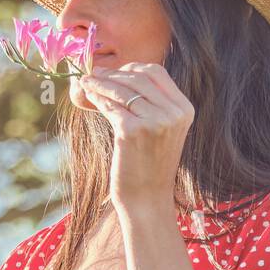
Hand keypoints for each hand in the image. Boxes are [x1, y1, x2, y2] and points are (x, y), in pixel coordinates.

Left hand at [78, 62, 193, 211]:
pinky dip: (97, 98)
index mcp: (184, 110)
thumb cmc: (149, 166)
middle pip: (138, 78)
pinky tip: (89, 97)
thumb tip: (119, 75)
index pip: (156, 73)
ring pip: (122, 90)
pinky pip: (110, 106)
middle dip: (112, 74)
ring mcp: (154, 121)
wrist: (147, 199)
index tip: (114, 73)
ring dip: (100, 84)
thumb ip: (150, 104)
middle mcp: (173, 113)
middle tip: (94, 74)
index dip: (132, 69)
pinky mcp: (132, 131)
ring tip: (86, 82)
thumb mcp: (161, 130)